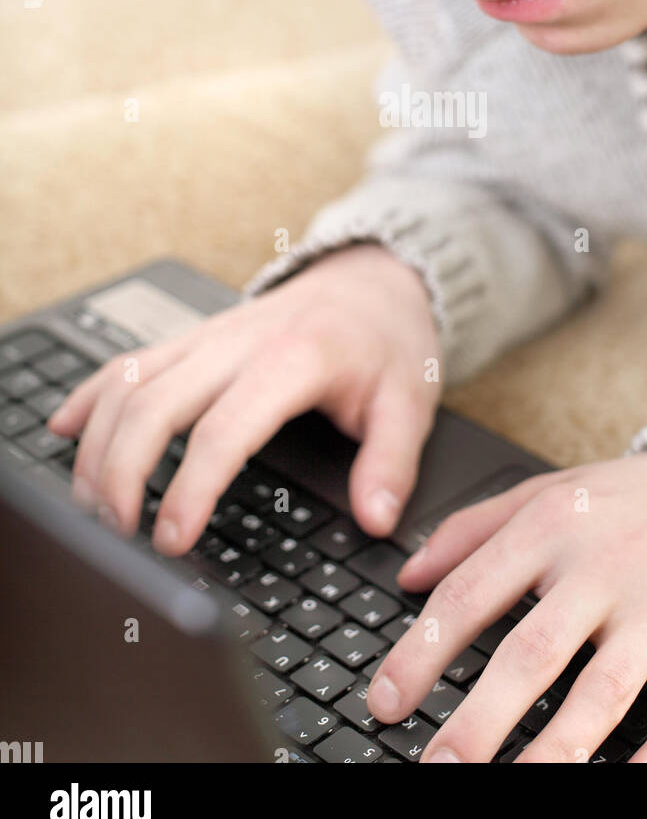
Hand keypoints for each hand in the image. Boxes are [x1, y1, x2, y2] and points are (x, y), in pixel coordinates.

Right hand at [46, 244, 440, 549]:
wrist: (372, 278)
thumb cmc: (387, 339)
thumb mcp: (410, 400)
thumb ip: (391, 463)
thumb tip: (375, 519)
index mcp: (293, 360)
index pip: (225, 429)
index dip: (191, 488)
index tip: (170, 540)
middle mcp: (239, 342)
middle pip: (155, 403)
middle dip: (121, 470)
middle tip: (117, 531)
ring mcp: (209, 336)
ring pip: (130, 381)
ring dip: (98, 442)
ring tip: (92, 504)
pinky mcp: (193, 336)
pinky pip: (128, 361)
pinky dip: (91, 395)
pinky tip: (63, 430)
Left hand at [366, 450, 646, 761]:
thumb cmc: (630, 502)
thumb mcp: (546, 491)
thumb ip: (471, 529)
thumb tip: (408, 574)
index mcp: (552, 527)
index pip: (471, 594)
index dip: (420, 653)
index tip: (385, 701)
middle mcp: (601, 570)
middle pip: (529, 655)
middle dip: (477, 721)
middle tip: (437, 766)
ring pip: (599, 695)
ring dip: (551, 753)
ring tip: (509, 791)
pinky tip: (625, 789)